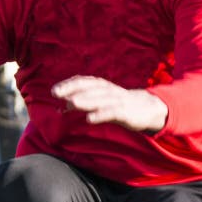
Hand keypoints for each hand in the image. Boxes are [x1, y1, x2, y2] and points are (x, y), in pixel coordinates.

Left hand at [51, 76, 167, 132]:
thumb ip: (82, 103)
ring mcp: (117, 101)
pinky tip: (89, 119)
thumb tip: (63, 107)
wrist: (147, 109)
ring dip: (84, 100)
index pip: (83, 82)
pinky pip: (111, 113)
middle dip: (72, 89)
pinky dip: (100, 115)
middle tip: (56, 93)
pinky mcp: (125, 113)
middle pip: (89, 87)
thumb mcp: (100, 102)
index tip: (54, 90)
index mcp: (102, 87)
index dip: (69, 85)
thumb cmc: (119, 105)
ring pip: (99, 99)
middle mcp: (108, 91)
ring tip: (70, 103)